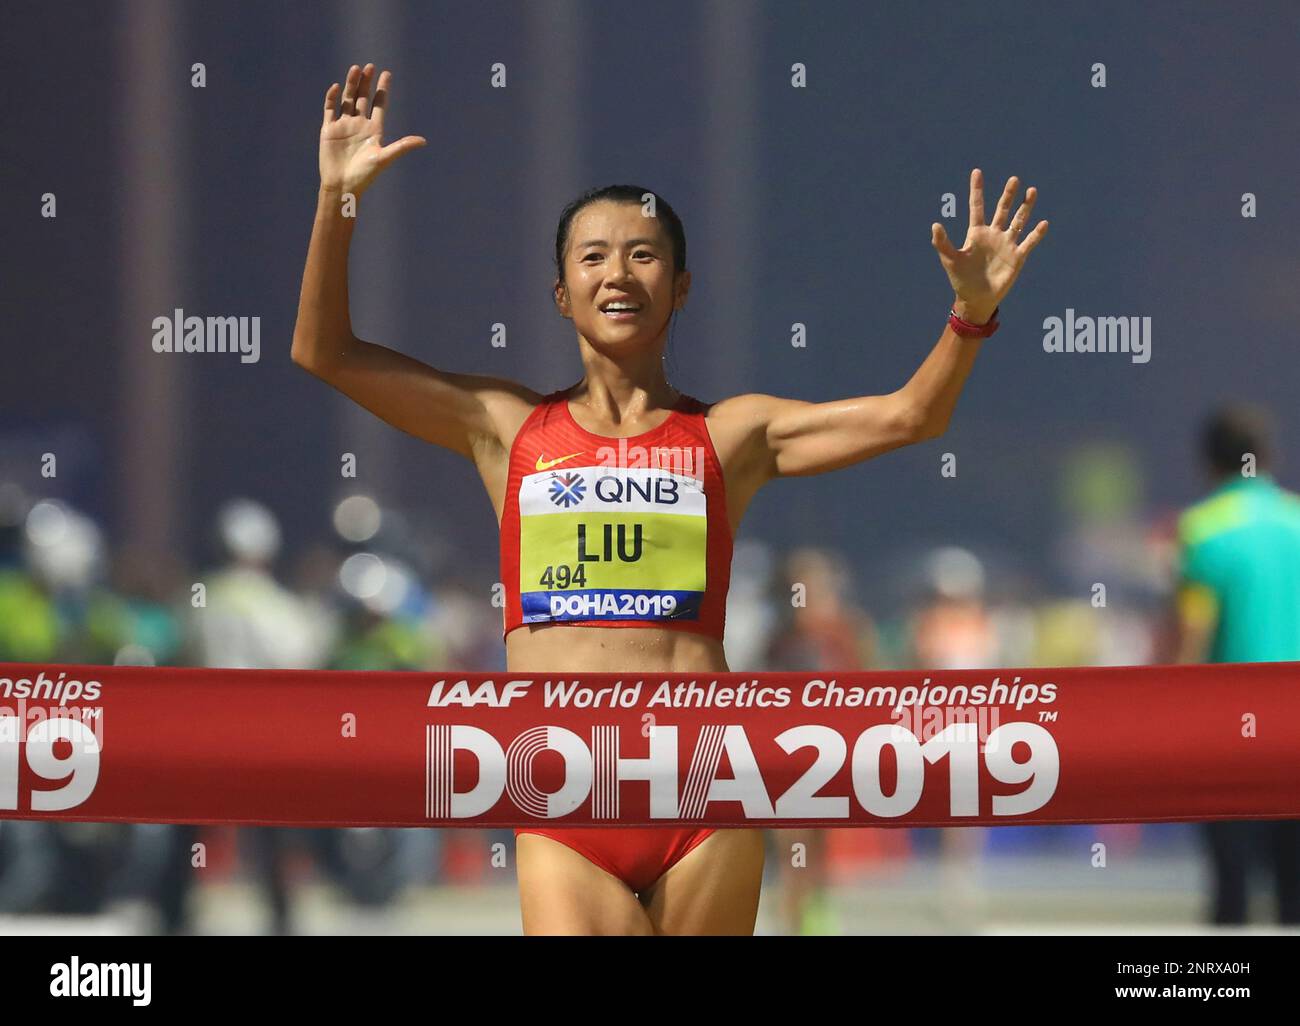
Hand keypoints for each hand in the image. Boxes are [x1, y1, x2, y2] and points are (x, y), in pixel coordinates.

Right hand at [320, 64, 426, 196]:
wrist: (342, 186)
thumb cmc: (364, 175)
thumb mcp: (384, 158)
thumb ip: (402, 146)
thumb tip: (423, 141)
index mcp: (374, 130)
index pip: (380, 105)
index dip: (383, 90)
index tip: (387, 73)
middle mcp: (359, 125)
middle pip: (363, 98)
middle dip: (366, 82)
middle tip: (370, 67)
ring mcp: (344, 126)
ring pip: (347, 100)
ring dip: (351, 85)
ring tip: (355, 69)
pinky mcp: (329, 130)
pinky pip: (330, 109)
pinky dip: (332, 98)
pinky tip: (337, 87)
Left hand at [931, 169, 1047, 323]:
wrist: (976, 299)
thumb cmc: (961, 279)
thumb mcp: (950, 260)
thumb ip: (942, 242)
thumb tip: (935, 224)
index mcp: (976, 233)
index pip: (977, 207)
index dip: (977, 190)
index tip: (977, 172)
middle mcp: (993, 235)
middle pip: (1002, 210)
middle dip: (1008, 195)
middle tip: (1014, 179)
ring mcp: (1007, 244)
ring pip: (1019, 221)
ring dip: (1026, 207)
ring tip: (1032, 191)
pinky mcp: (1017, 257)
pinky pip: (1029, 242)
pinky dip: (1036, 234)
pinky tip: (1043, 223)